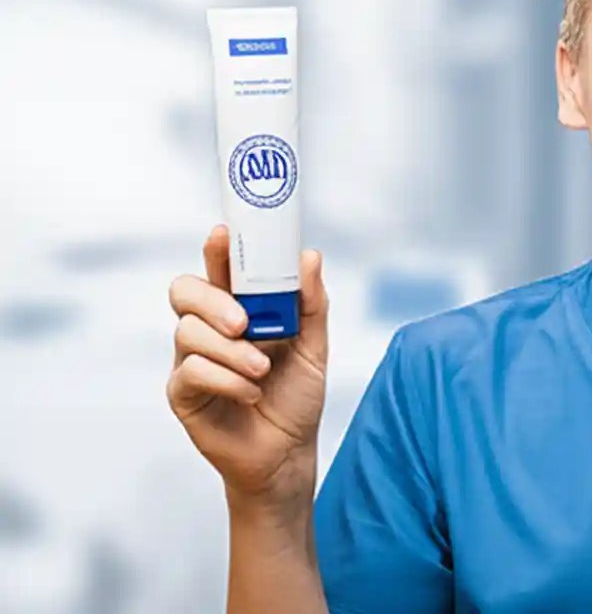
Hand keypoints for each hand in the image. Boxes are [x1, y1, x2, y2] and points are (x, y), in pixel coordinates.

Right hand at [167, 224, 328, 508]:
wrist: (289, 453)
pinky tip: (251, 392)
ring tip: (262, 370)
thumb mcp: (314, 346)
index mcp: (237, 310)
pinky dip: (226, 379)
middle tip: (243, 322)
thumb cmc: (296, 396)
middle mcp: (208, 329)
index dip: (216, 250)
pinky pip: (190, 371)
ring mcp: (190, 360)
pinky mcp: (183, 394)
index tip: (224, 233)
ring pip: (187, 332)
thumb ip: (311, 304)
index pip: (218, 270)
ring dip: (230, 350)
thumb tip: (309, 257)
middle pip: (185, 291)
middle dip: (213, 301)